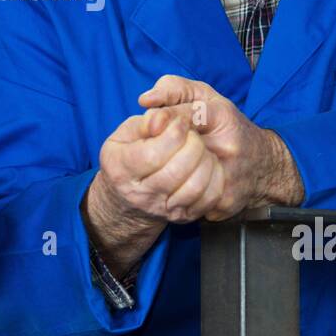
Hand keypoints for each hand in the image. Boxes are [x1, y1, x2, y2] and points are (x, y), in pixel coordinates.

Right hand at [95, 106, 225, 225]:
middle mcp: (139, 195)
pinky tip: (209, 164)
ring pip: (195, 187)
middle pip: (176, 171)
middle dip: (193, 145)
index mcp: (120, 169)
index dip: (174, 134)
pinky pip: (209, 199)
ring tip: (202, 148)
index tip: (181, 121)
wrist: (128, 198)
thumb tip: (162, 118)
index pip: (153, 155)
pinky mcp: (183, 217)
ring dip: (206, 161)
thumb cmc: (129, 155)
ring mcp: (163, 209)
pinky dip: (215, 178)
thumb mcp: (126, 134)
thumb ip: (145, 122)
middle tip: (193, 133)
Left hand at [138, 74, 303, 219]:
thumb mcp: (204, 97)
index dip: (162, 121)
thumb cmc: (226, 126)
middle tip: (153, 153)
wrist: (264, 165)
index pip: (184, 116)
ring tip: (160, 172)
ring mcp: (227, 176)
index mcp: (221, 116)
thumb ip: (174, 88)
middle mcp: (228, 147)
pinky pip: (190, 202)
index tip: (151, 126)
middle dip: (160, 152)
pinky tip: (174, 190)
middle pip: (179, 152)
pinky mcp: (225, 201)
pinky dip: (177, 197)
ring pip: (181, 182)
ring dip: (165, 178)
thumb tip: (145, 100)